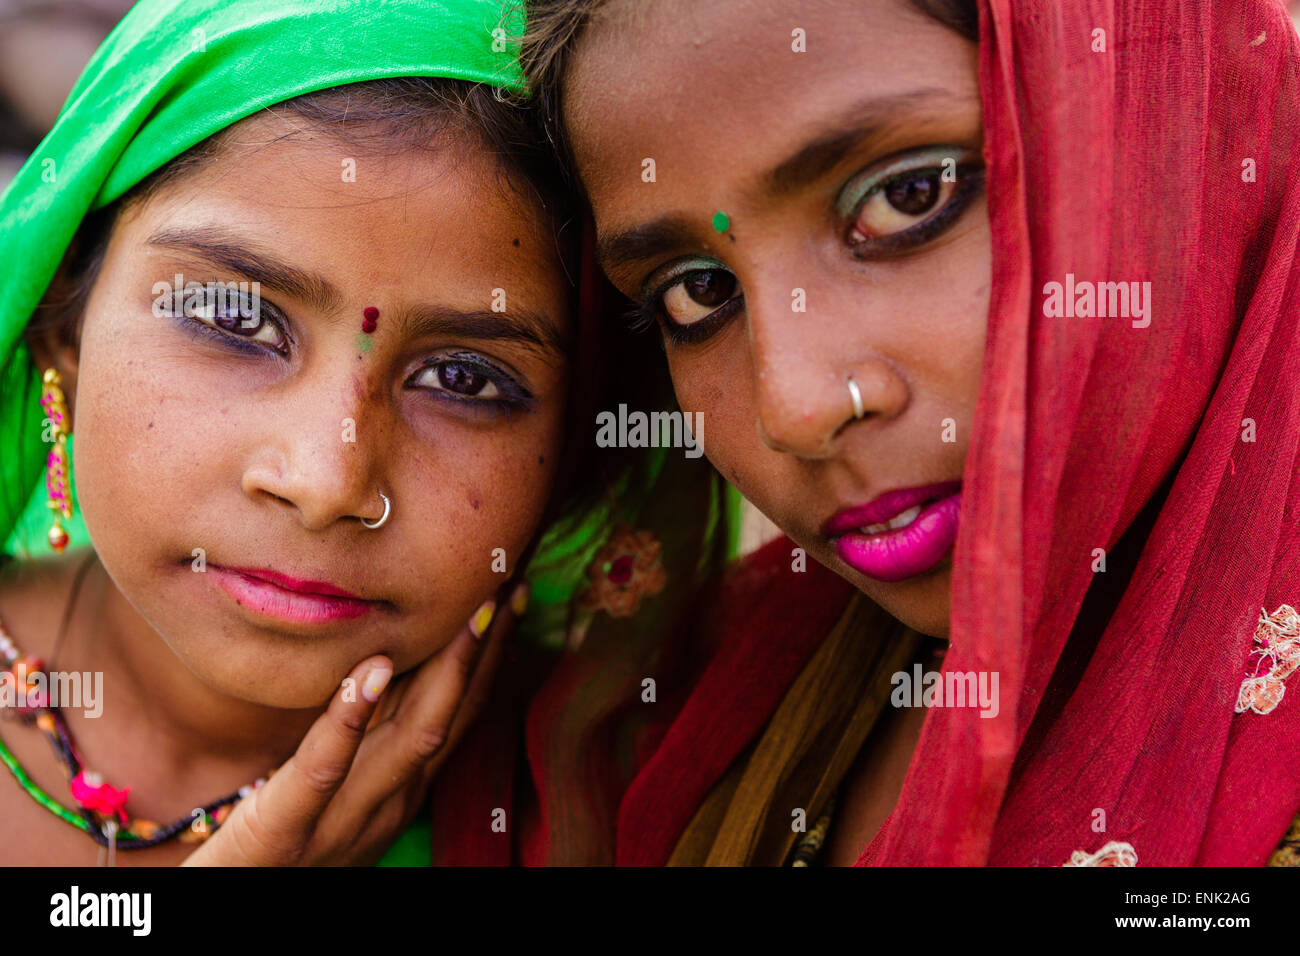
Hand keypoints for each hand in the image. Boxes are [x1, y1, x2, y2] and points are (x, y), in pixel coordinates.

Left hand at [180, 584, 522, 865]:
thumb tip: (388, 649)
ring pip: (413, 738)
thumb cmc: (276, 842)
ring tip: (468, 615)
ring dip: (448, 672)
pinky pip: (322, 771)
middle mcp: (388, 804)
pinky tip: (369, 671)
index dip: (491, 653)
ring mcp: (342, 821)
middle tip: (507, 584)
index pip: (460, 711)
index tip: (508, 592)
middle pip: (452, 715)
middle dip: (486, 650)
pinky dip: (349, 719)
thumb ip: (361, 725)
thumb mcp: (335, 779)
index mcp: (399, 789)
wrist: (228, 913)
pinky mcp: (282, 832)